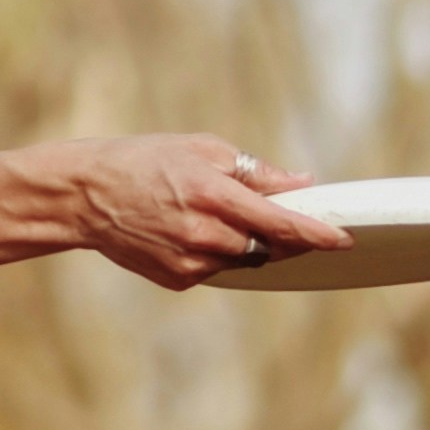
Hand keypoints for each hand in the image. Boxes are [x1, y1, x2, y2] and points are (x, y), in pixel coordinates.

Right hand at [60, 136, 349, 288]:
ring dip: (248, 244)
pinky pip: (215, 270)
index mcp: (212, 195)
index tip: (345, 239)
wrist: (84, 196)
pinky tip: (190, 231)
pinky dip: (217, 253)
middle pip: (267, 248)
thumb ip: (257, 172)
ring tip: (217, 215)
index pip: (279, 224)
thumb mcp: (202, 150)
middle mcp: (202, 234)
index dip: (317, 234)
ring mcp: (188, 262)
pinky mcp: (176, 279)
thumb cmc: (144, 162)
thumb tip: (301, 184)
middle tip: (289, 220)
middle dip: (284, 237)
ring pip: (243, 261)